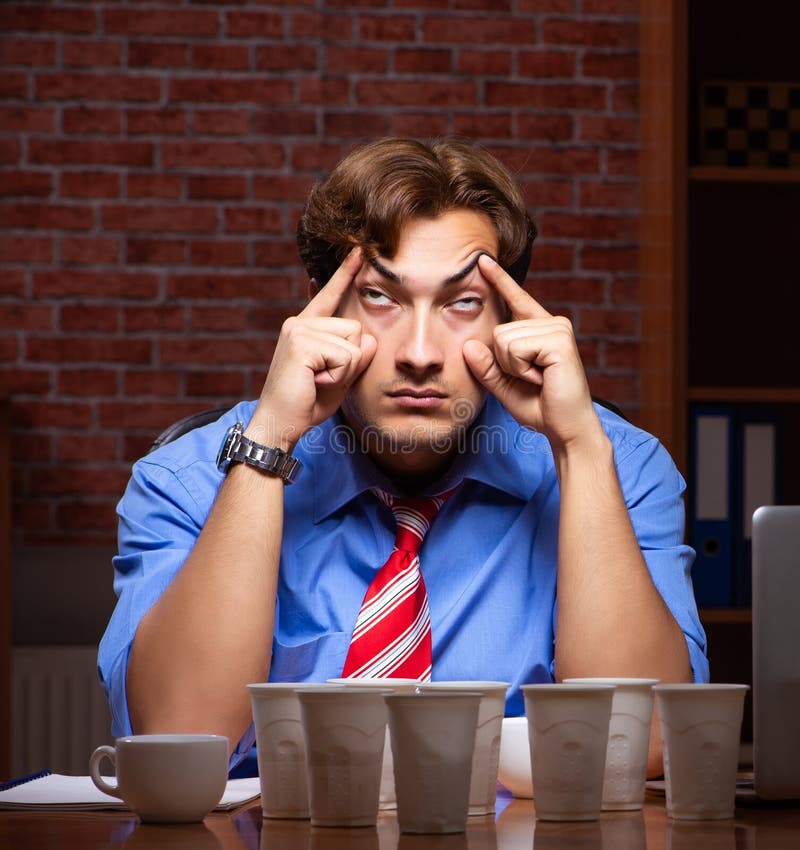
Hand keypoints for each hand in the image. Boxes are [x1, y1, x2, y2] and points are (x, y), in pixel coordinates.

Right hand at [250, 248, 376, 449]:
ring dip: (344, 370)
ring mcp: (299, 330)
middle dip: (352, 360)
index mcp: (307, 327)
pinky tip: (315, 382)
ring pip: (354, 344)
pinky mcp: (302, 342)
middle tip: (323, 378)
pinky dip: (337, 376)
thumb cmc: (308, 402)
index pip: (331, 296)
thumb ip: (355, 355)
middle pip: (357, 329)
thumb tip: (368, 338)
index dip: (346, 273)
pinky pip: (345, 356)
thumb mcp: (340, 376)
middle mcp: (300, 322)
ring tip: (317, 381)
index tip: (360, 250)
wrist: (281, 423)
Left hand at [462, 254, 598, 449]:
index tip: (482, 261)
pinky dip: (520, 368)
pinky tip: (541, 378)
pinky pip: (515, 348)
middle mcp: (551, 323)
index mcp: (539, 330)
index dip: (499, 280)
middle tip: (531, 378)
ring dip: (513, 367)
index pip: (515, 300)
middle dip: (504, 362)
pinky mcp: (559, 340)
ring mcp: (557, 329)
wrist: (565, 429)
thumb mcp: (503, 385)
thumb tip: (468, 344)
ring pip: (503, 339)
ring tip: (538, 378)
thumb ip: (485, 366)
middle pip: (498, 331)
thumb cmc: (539, 407)